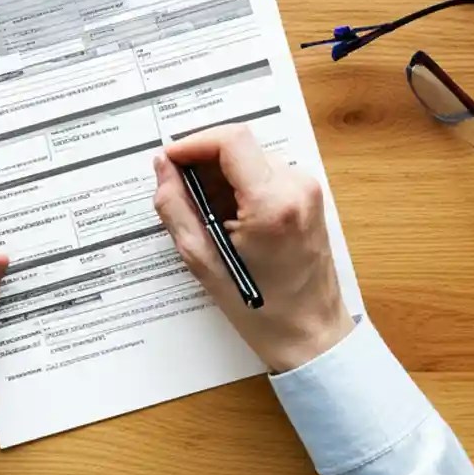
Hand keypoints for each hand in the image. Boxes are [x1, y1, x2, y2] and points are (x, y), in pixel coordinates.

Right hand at [152, 125, 354, 372]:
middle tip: (183, 197)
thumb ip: (176, 208)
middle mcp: (296, 187)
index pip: (230, 140)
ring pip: (250, 158)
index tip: (170, 161)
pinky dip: (240, 186)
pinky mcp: (310, 196)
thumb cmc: (260, 309)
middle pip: (239, 147)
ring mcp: (307, 190)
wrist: (310, 334)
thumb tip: (163, 167)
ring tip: (209, 218)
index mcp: (272, 203)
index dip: (193, 143)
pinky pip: (265, 173)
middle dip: (204, 164)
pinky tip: (231, 220)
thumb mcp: (203, 262)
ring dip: (221, 177)